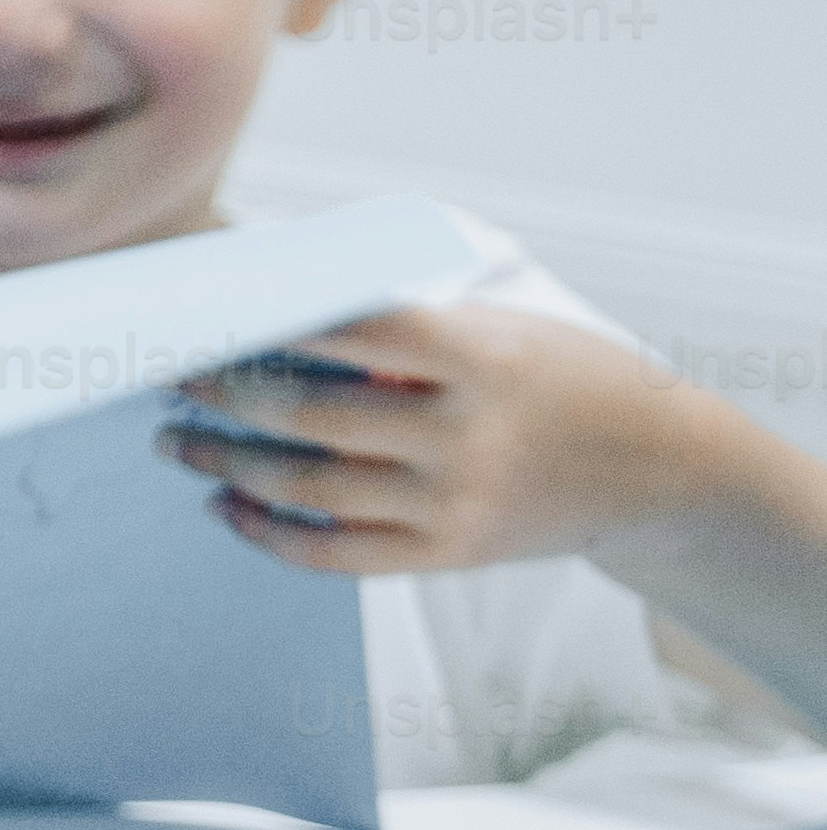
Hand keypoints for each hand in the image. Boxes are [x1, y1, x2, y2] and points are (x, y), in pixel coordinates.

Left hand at [171, 300, 742, 580]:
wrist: (663, 468)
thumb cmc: (560, 374)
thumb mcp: (501, 322)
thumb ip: (400, 314)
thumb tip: (271, 276)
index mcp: (479, 355)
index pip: (350, 327)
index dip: (264, 317)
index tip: (199, 312)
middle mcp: (466, 431)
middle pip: (309, 412)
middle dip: (222, 393)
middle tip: (168, 377)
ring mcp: (458, 499)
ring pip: (308, 486)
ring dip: (226, 464)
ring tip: (177, 444)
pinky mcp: (451, 552)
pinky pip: (335, 553)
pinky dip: (268, 534)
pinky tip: (228, 509)